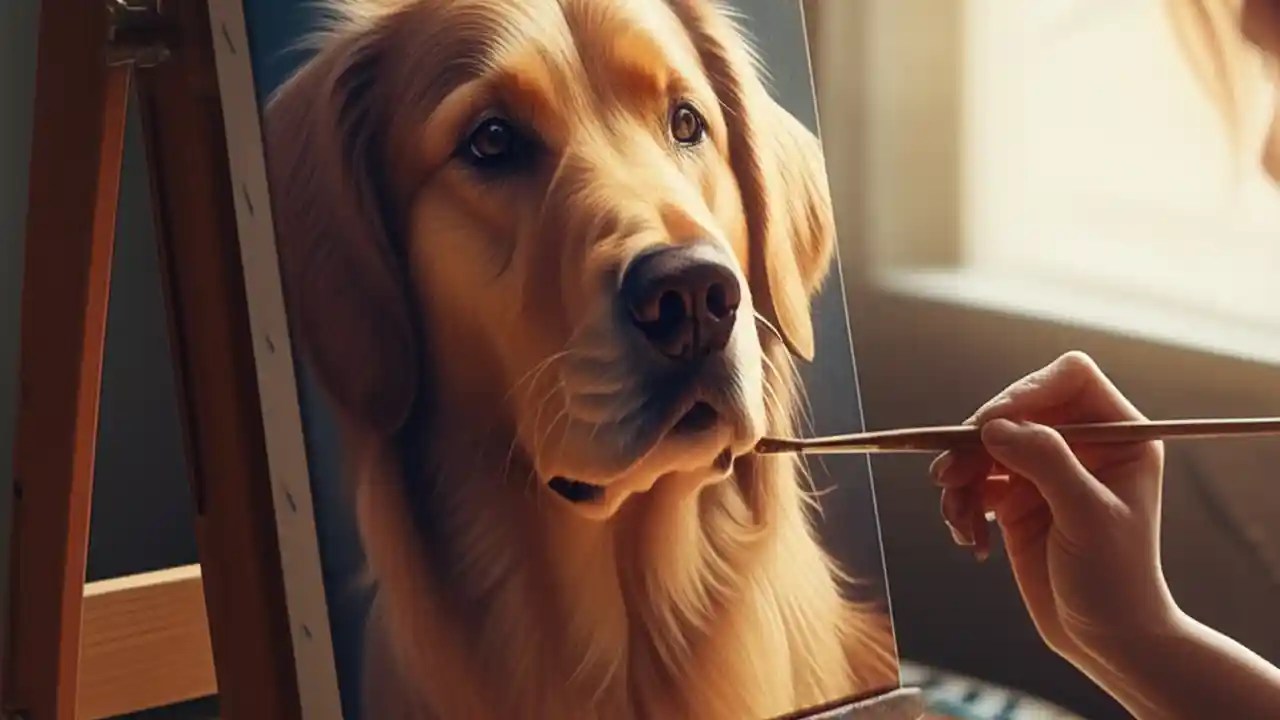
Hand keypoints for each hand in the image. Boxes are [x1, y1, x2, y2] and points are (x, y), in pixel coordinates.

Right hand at [931, 351, 1178, 665]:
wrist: (1104, 639)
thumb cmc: (1116, 580)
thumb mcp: (1088, 516)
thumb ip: (1046, 463)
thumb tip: (994, 427)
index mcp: (1119, 435)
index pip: (1069, 378)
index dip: (1027, 391)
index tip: (992, 425)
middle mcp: (1081, 444)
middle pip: (1015, 407)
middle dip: (978, 442)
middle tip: (953, 474)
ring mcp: (1045, 470)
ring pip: (984, 445)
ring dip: (961, 477)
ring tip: (957, 517)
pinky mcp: (1015, 498)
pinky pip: (972, 481)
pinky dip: (960, 506)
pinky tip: (970, 538)